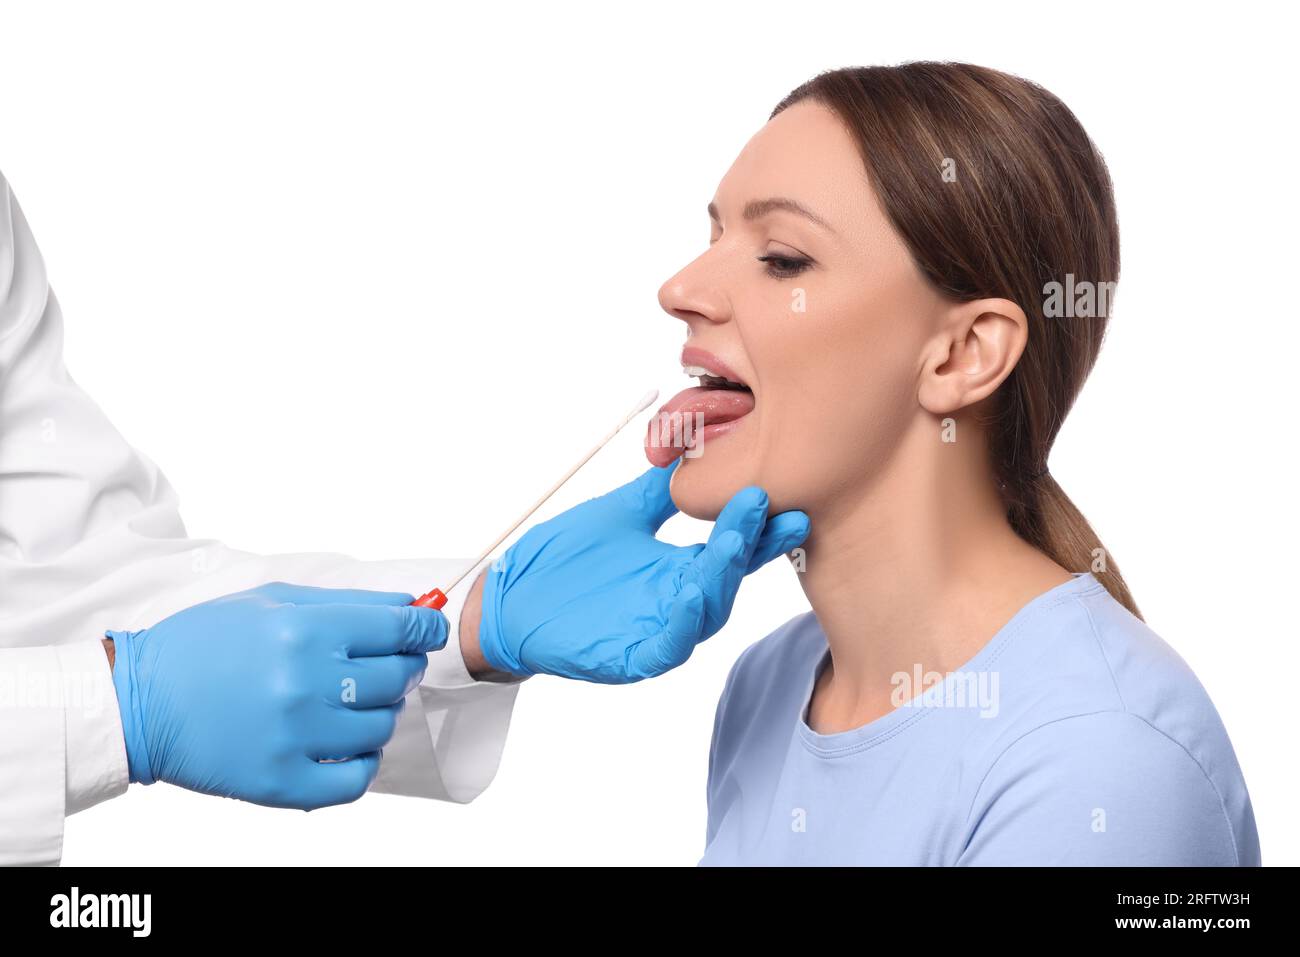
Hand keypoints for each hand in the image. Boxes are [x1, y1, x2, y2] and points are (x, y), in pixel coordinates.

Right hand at [108, 582, 446, 809]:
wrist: (139, 701)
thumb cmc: (207, 643)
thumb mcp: (272, 600)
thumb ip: (348, 602)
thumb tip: (411, 605)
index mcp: (302, 630)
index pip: (398, 628)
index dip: (425, 628)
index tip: (429, 630)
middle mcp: (302, 682)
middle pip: (397, 678)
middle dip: (403, 668)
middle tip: (388, 666)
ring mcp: (293, 736)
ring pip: (381, 728)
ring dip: (379, 714)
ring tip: (352, 704)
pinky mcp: (280, 782)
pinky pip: (356, 781)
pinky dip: (362, 764)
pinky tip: (345, 746)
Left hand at [476, 462, 809, 682]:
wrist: (509, 599)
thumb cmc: (563, 560)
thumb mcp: (619, 513)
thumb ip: (660, 490)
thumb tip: (695, 447)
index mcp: (681, 570)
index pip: (732, 550)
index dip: (761, 529)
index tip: (782, 499)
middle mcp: (677, 602)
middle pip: (727, 578)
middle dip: (748, 544)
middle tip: (758, 506)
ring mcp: (656, 632)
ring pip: (705, 613)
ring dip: (722, 578)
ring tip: (732, 542)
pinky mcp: (630, 658)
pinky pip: (666, 647)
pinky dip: (683, 624)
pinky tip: (690, 593)